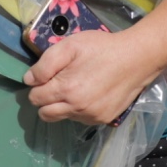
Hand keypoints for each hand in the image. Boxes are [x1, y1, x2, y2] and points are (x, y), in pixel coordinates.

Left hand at [22, 30, 155, 124]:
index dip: (37, 85)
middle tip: (57, 83)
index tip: (48, 75)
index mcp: (66, 90)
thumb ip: (45, 64)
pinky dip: (78, 109)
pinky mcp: (103, 120)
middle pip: (45, 114)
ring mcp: (91, 117)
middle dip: (45, 100)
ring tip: (76, 86)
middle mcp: (76, 109)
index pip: (35, 98)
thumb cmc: (102, 48)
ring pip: (63, 117)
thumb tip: (29, 80)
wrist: (137, 58)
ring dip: (62, 105)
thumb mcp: (70, 46)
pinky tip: (89, 92)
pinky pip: (80, 119)